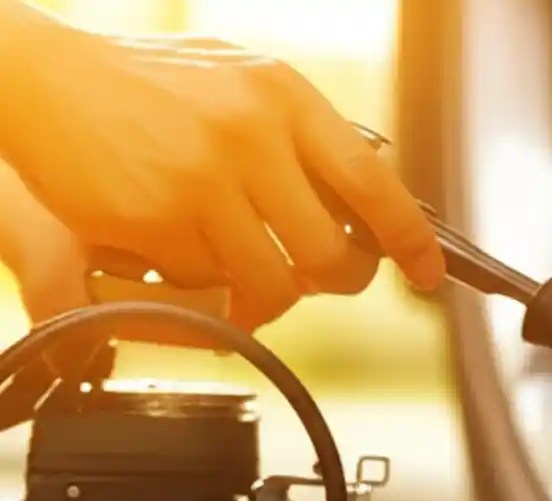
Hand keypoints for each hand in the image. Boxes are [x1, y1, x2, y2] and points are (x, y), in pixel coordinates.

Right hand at [0, 4, 443, 329]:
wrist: (43, 77)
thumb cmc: (150, 84)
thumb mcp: (242, 85)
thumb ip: (301, 138)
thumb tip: (362, 208)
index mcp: (286, 97)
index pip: (375, 183)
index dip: (411, 240)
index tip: (429, 275)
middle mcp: (253, 135)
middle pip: (332, 255)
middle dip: (337, 282)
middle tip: (320, 276)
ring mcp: (204, 179)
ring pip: (272, 284)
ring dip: (266, 294)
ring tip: (246, 269)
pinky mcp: (157, 219)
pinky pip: (208, 284)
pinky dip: (204, 282)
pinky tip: (183, 246)